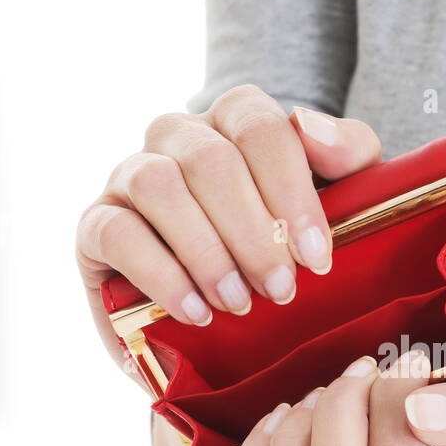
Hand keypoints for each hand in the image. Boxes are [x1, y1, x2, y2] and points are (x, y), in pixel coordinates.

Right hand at [76, 87, 379, 368]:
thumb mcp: (339, 203)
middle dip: (254, 233)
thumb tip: (311, 125)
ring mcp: (129, 177)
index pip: (259, 127)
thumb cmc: (284, 251)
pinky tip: (195, 311)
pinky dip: (161, 274)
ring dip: (206, 250)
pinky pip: (116, 233)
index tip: (316, 256)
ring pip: (159, 185)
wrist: (226, 322)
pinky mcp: (96, 226)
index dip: (290, 190)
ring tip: (238, 302)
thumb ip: (349, 154)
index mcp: (233, 123)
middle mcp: (176, 139)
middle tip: (281, 291)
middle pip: (211, 160)